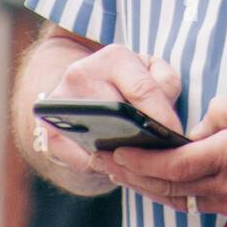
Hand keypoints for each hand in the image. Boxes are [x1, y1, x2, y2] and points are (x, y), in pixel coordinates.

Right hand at [35, 43, 182, 179]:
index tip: (176, 137)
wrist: (83, 91)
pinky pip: (81, 160)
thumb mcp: (150, 72)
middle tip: (164, 157)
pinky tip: (118, 169)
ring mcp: (61, 103)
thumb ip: (166, 83)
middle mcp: (82, 74)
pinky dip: (102, 168)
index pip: (143, 89)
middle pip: (120, 116)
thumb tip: (166, 118)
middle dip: (145, 139)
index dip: (163, 117)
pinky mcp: (49, 130)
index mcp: (113, 57)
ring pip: (100, 141)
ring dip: (124, 158)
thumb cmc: (128, 83)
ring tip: (144, 165)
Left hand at [89, 91, 226, 223]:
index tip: (118, 149)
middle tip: (103, 158)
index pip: (176, 165)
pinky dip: (164, 193)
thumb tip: (197, 127)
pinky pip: (189, 204)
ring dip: (142, 186)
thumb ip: (223, 110)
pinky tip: (149, 183)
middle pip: (166, 187)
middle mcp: (226, 187)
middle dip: (131, 173)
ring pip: (174, 199)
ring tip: (117, 170)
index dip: (143, 160)